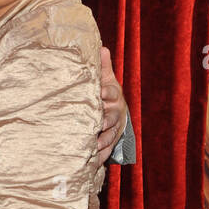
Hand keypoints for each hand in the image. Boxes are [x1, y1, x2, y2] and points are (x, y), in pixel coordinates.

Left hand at [96, 46, 127, 166]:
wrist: (115, 111)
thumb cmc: (106, 93)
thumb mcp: (106, 79)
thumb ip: (103, 66)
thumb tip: (101, 47)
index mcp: (114, 96)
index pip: (111, 94)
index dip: (106, 93)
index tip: (99, 93)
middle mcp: (115, 113)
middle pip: (111, 117)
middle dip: (104, 120)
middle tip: (96, 124)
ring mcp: (114, 129)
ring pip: (110, 136)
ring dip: (102, 141)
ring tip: (93, 146)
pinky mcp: (110, 142)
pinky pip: (107, 151)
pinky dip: (101, 156)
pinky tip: (93, 162)